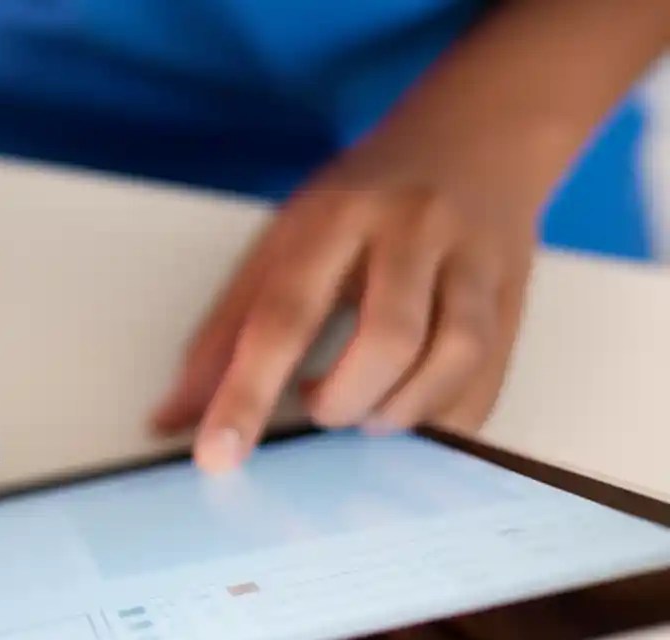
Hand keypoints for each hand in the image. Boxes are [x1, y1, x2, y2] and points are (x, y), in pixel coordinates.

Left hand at [152, 136, 535, 473]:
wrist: (477, 134)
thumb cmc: (361, 200)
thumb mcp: (283, 241)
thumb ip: (225, 331)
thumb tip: (171, 417)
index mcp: (334, 215)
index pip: (283, 314)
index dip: (247, 392)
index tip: (218, 456)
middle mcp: (411, 229)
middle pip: (387, 337)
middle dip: (344, 400)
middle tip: (321, 409)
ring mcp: (475, 258)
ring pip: (455, 354)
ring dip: (402, 410)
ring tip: (368, 415)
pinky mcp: (518, 292)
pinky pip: (492, 376)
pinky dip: (447, 417)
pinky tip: (415, 417)